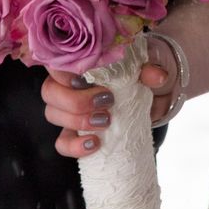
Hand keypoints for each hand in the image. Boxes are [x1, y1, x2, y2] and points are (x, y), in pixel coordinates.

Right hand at [39, 41, 181, 160]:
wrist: (141, 101)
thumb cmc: (133, 79)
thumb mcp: (142, 72)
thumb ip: (148, 72)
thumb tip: (158, 76)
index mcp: (76, 65)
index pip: (55, 63)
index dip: (64, 71)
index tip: (87, 78)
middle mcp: (64, 86)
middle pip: (49, 91)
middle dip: (75, 99)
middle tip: (106, 101)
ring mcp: (65, 112)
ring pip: (52, 114)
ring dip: (77, 120)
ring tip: (106, 121)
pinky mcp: (71, 134)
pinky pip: (62, 143)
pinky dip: (74, 146)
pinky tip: (94, 144)